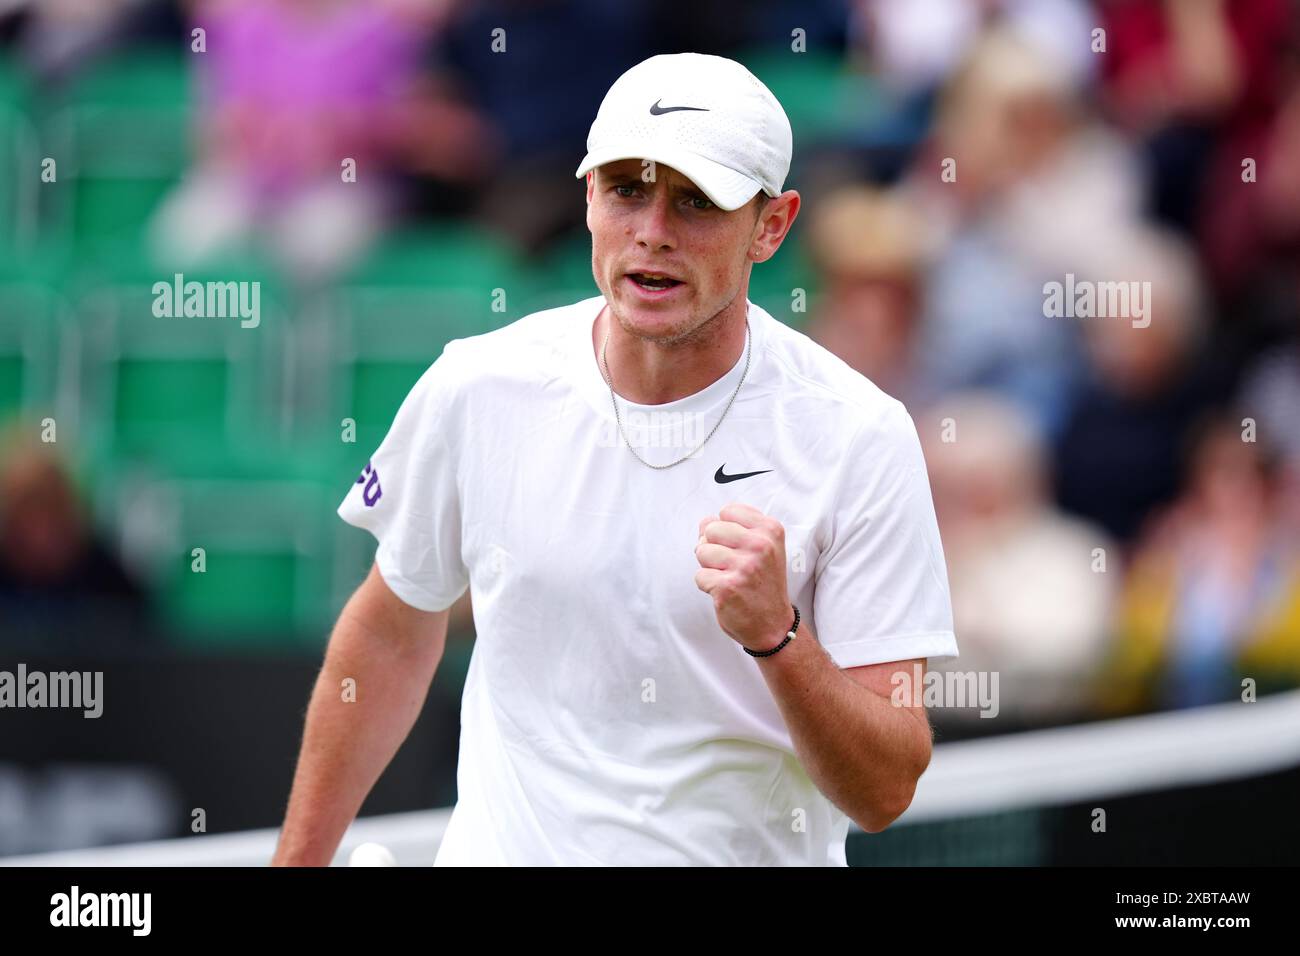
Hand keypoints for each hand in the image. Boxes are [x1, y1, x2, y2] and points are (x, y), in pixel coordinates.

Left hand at [694, 502, 791, 652]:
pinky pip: (699, 575)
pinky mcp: (727, 587)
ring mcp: (744, 567)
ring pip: (701, 550)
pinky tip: (726, 592)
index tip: (740, 547)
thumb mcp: (761, 548)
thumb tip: (704, 522)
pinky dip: (707, 586)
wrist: (773, 625)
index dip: (725, 529)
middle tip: (732, 565)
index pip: (727, 511)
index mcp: (770, 530)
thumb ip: (733, 528)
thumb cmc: (763, 583)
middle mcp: (760, 545)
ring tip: (730, 578)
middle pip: (711, 528)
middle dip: (714, 546)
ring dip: (709, 566)